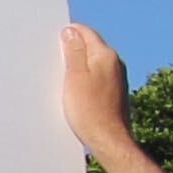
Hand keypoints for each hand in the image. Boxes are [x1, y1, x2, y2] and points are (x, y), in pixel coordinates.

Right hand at [59, 22, 135, 159]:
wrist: (109, 141)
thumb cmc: (90, 112)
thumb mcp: (75, 76)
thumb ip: (74, 50)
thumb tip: (71, 32)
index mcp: (106, 55)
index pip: (85, 32)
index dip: (68, 34)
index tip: (55, 43)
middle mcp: (115, 63)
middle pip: (90, 46)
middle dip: (73, 51)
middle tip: (58, 64)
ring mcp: (117, 78)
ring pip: (94, 63)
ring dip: (79, 67)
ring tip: (67, 83)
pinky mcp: (116, 92)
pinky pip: (98, 78)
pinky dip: (86, 81)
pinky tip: (78, 95)